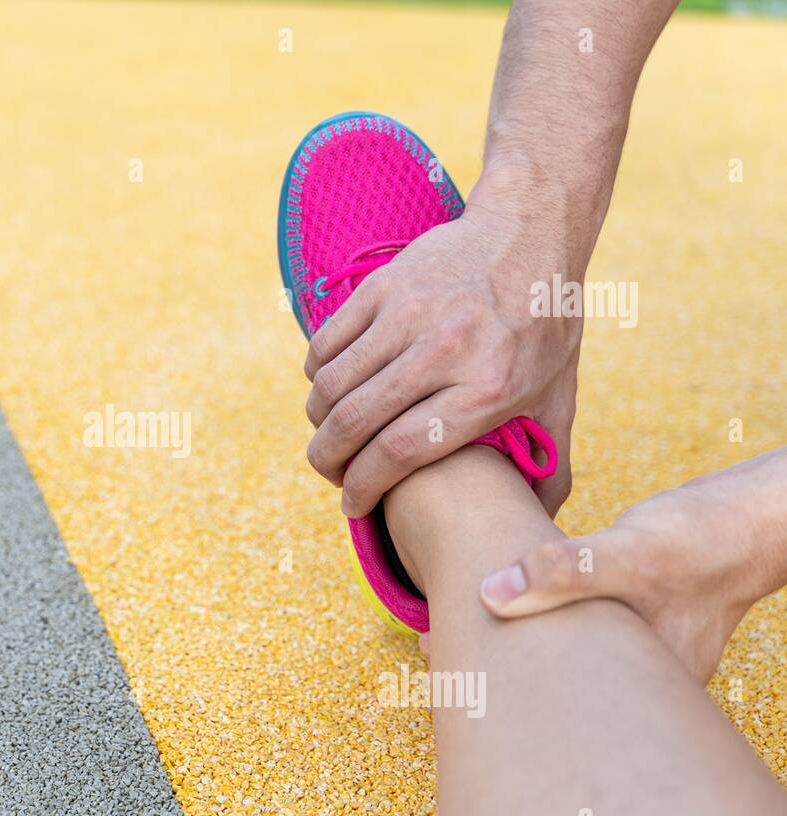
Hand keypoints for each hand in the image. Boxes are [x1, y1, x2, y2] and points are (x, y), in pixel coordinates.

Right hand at [303, 179, 582, 518]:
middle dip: (328, 461)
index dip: (364, 486)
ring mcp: (409, 314)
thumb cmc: (544, 326)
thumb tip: (533, 521)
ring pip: (332, 385)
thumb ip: (552, 462)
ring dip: (318, 421)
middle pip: (355, 421)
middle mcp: (445, 350)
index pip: (400, 450)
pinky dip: (317, 376)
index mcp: (488, 387)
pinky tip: (331, 389)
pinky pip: (326, 345)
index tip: (354, 503)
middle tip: (330, 473)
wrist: (529, 234)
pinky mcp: (383, 287)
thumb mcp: (559, 395)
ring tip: (329, 435)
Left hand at [478, 464, 785, 683]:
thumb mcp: (625, 554)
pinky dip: (536, 616)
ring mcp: (632, 650)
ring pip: (560, 657)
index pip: (556, 707)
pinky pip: (570, 628)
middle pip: (552, 689)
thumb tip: (491, 591)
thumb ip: (562, 572)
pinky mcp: (626, 619)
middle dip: (495, 675)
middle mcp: (633, 677)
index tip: (448, 681)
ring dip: (513, 642)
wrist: (749, 519)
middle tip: (435, 652)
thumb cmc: (698, 540)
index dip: (499, 698)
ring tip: (456, 629)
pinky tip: (503, 599)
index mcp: (633, 682)